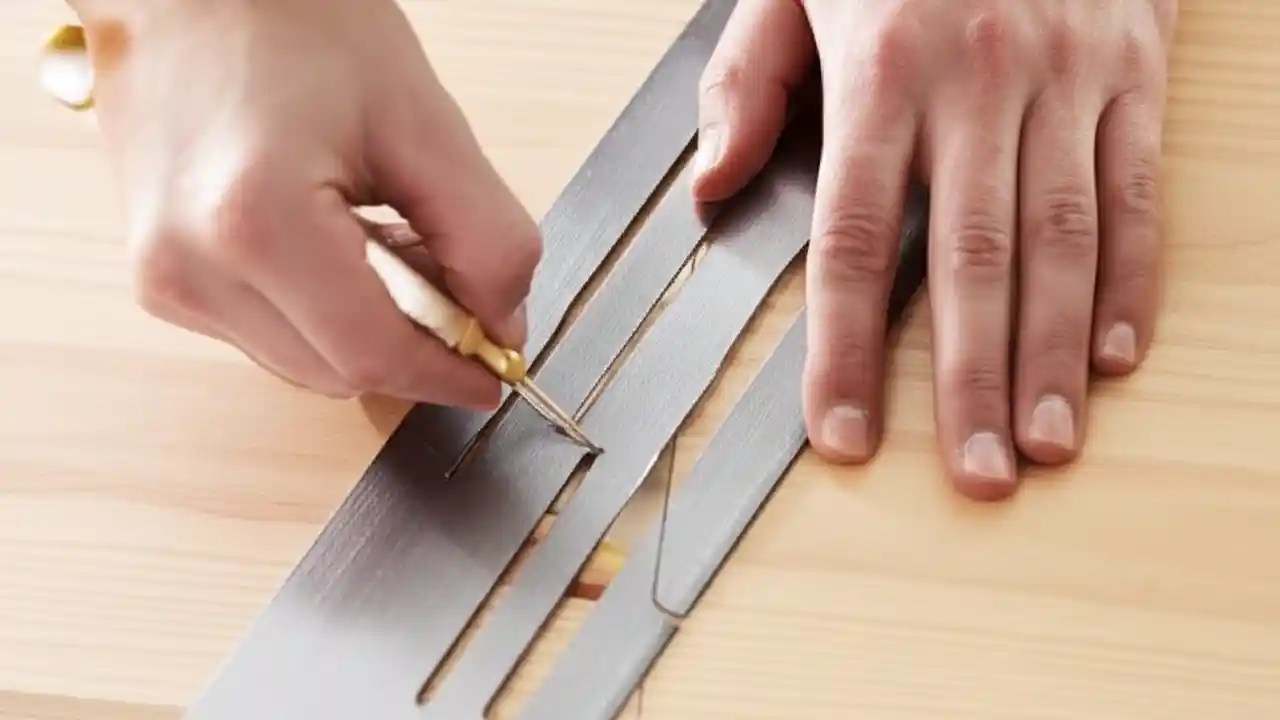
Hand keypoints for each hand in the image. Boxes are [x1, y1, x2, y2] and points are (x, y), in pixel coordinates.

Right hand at [72, 0, 540, 408]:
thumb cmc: (293, 21)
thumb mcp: (422, 121)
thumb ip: (485, 236)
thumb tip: (503, 324)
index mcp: (253, 220)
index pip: (373, 355)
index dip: (447, 372)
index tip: (495, 371)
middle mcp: (189, 267)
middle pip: (341, 371)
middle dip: (416, 344)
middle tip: (455, 279)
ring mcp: (166, 281)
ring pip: (307, 365)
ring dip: (371, 329)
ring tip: (390, 238)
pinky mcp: (163, 282)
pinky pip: (272, 337)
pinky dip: (327, 314)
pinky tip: (344, 244)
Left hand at [694, 0, 1175, 499]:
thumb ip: (744, 85)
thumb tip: (712, 189)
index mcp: (881, 67)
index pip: (854, 238)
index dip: (844, 347)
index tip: (843, 433)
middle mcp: (979, 79)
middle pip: (970, 259)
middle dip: (971, 379)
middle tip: (978, 474)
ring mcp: (1067, 75)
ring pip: (1062, 239)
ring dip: (1057, 353)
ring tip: (1049, 443)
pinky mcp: (1134, 69)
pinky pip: (1137, 190)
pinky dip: (1130, 278)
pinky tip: (1114, 354)